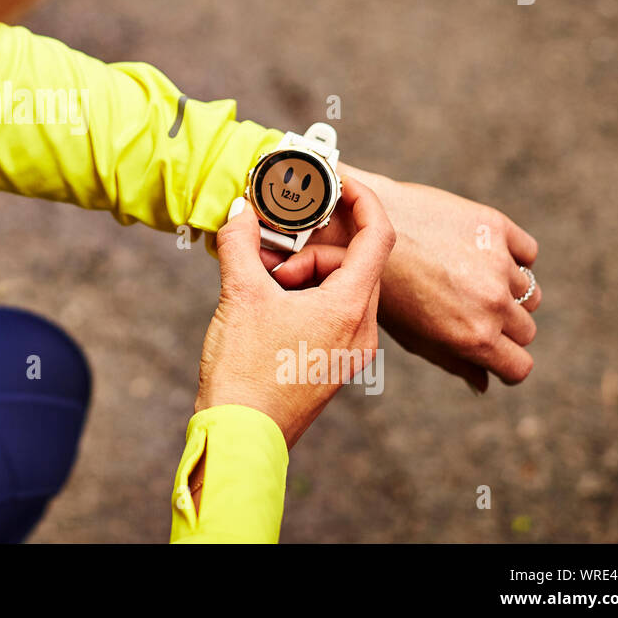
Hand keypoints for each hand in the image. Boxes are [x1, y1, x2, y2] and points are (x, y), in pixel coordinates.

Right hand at [196, 176, 394, 447]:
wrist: (240, 435)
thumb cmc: (245, 371)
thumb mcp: (239, 294)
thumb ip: (241, 242)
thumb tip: (242, 209)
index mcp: (350, 308)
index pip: (377, 237)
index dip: (361, 201)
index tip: (338, 182)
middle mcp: (362, 330)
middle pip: (353, 263)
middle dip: (310, 249)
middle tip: (269, 255)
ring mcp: (351, 350)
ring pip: (340, 289)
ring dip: (304, 275)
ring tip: (262, 287)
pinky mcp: (334, 364)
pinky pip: (332, 313)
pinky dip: (305, 298)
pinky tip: (268, 306)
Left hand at [295, 166, 540, 391]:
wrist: (357, 228)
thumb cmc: (381, 289)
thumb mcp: (412, 337)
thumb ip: (454, 363)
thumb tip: (485, 384)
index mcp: (473, 336)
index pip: (521, 366)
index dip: (508, 365)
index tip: (497, 355)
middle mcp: (492, 302)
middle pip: (526, 330)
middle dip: (505, 328)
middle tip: (474, 312)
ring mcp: (496, 263)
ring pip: (527, 291)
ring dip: (507, 290)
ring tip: (470, 280)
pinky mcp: (495, 227)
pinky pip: (527, 252)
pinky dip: (511, 255)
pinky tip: (482, 255)